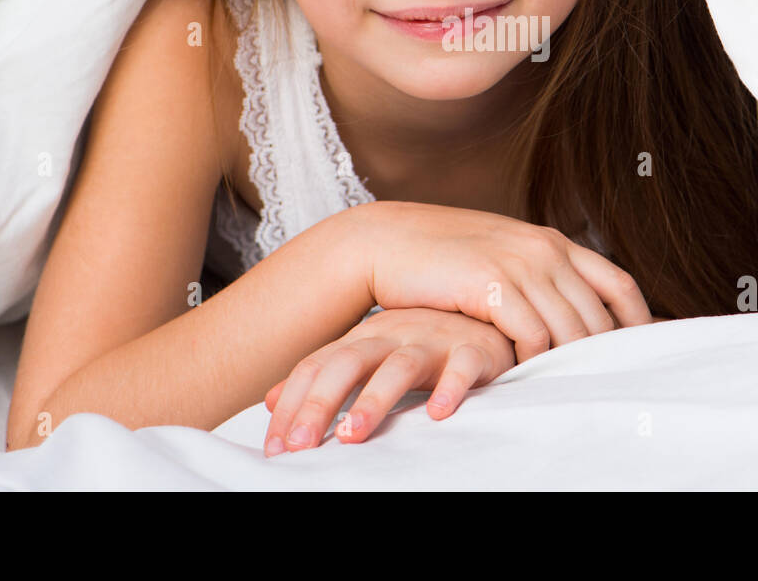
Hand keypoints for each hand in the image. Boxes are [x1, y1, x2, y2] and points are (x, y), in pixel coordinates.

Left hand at [261, 307, 516, 454]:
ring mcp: (434, 339)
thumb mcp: (369, 354)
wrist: (486, 310)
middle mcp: (394, 334)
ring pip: (399, 366)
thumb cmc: (424, 340)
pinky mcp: (474, 349)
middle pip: (348, 363)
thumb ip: (324, 375)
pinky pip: (463, 366)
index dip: (293, 405)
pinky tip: (438, 413)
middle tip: (299, 447)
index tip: (275, 447)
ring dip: (373, 401)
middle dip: (320, 404)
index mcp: (364, 337)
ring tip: (352, 436)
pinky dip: (451, 388)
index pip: (317, 367)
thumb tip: (271, 401)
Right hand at [339, 200, 651, 362]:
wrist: (388, 241)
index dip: (639, 323)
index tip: (643, 355)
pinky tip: (526, 379)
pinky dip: (534, 363)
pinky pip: (532, 336)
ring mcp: (520, 264)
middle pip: (599, 316)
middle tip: (607, 391)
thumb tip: (570, 316)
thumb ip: (538, 280)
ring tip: (570, 395)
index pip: (619, 284)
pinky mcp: (492, 284)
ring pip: (569, 330)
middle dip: (605, 358)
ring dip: (569, 367)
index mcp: (553, 241)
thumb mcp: (502, 258)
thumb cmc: (443, 258)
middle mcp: (545, 249)